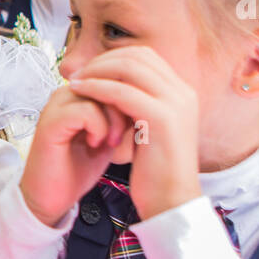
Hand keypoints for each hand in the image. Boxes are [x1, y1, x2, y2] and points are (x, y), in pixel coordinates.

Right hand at [19, 85, 130, 226]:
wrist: (52, 197)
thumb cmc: (77, 169)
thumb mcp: (109, 135)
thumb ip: (123, 113)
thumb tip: (148, 98)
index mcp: (79, 93)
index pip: (114, 75)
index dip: (132, 96)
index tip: (136, 123)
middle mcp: (66, 94)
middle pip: (108, 80)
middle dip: (126, 106)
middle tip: (127, 133)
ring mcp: (56, 106)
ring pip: (99, 92)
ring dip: (115, 119)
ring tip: (112, 141)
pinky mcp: (50, 123)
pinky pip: (86, 111)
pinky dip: (99, 128)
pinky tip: (96, 144)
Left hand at [65, 46, 200, 219]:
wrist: (172, 203)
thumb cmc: (156, 173)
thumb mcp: (149, 131)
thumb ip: (138, 108)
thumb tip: (114, 89)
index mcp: (182, 93)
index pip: (146, 57)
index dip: (114, 58)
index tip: (90, 71)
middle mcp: (183, 93)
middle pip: (138, 56)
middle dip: (103, 61)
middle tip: (78, 73)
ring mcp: (176, 103)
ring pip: (130, 68)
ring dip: (97, 71)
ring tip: (75, 83)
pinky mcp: (162, 119)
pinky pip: (123, 92)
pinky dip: (97, 88)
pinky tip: (80, 93)